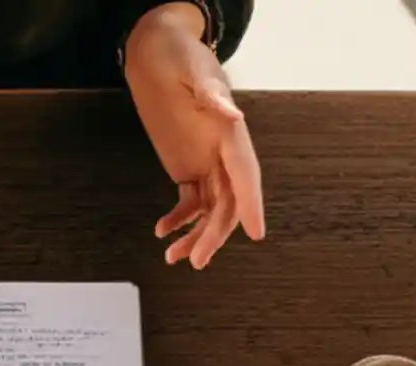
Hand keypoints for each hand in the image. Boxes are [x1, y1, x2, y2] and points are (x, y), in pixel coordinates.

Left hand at [123, 4, 264, 269]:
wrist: (158, 55)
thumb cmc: (180, 57)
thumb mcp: (195, 71)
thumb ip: (212, 94)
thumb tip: (232, 114)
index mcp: (230, 133)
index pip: (246, 174)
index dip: (252, 204)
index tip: (257, 233)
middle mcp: (223, 151)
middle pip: (227, 201)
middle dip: (215, 233)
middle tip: (197, 260)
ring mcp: (207, 162)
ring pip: (210, 209)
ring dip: (195, 234)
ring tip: (174, 257)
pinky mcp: (188, 167)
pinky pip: (189, 201)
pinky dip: (178, 219)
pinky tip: (162, 231)